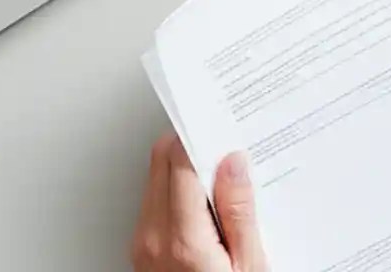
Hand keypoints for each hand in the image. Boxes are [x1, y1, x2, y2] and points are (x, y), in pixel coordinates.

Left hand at [131, 135, 267, 271]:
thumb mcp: (248, 265)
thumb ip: (239, 213)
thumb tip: (234, 165)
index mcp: (183, 240)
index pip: (180, 164)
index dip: (202, 139)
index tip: (222, 131)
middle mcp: (154, 237)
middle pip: (161, 162)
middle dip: (191, 147)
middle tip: (224, 148)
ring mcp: (143, 243)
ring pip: (156, 178)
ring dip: (184, 168)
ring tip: (221, 179)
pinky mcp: (142, 248)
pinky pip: (155, 201)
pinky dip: (177, 189)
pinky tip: (206, 202)